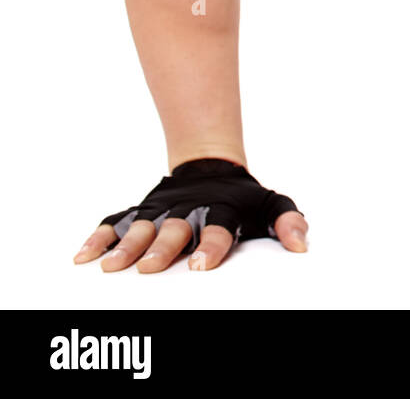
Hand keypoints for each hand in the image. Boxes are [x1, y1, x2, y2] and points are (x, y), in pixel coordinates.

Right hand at [72, 157, 307, 271]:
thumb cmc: (243, 196)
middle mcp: (188, 211)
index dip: (210, 246)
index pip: (218, 229)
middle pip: (174, 230)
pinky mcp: (141, 210)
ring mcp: (161, 210)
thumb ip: (289, 222)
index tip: (200, 266)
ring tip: (111, 267)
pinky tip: (84, 256)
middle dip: (162, 248)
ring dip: (126, 246)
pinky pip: (116, 221)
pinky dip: (99, 236)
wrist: (212, 165)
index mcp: (221, 210)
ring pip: (141, 227)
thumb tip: (301, 246)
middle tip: (149, 268)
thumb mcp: (271, 204)